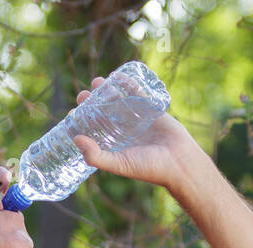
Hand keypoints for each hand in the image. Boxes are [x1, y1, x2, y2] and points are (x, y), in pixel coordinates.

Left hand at [70, 75, 203, 190]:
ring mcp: (137, 120)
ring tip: (97, 82)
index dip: (82, 123)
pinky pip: (137, 94)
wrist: (179, 162)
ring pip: (118, 102)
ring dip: (107, 91)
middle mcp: (124, 133)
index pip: (93, 132)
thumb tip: (76, 138)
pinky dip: (128, 84)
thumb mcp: (119, 164)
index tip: (73, 113)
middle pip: (103, 114)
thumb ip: (96, 155)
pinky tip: (118, 76)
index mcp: (114, 146)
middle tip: (83, 95)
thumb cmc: (149, 168)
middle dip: (92, 104)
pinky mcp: (151, 110)